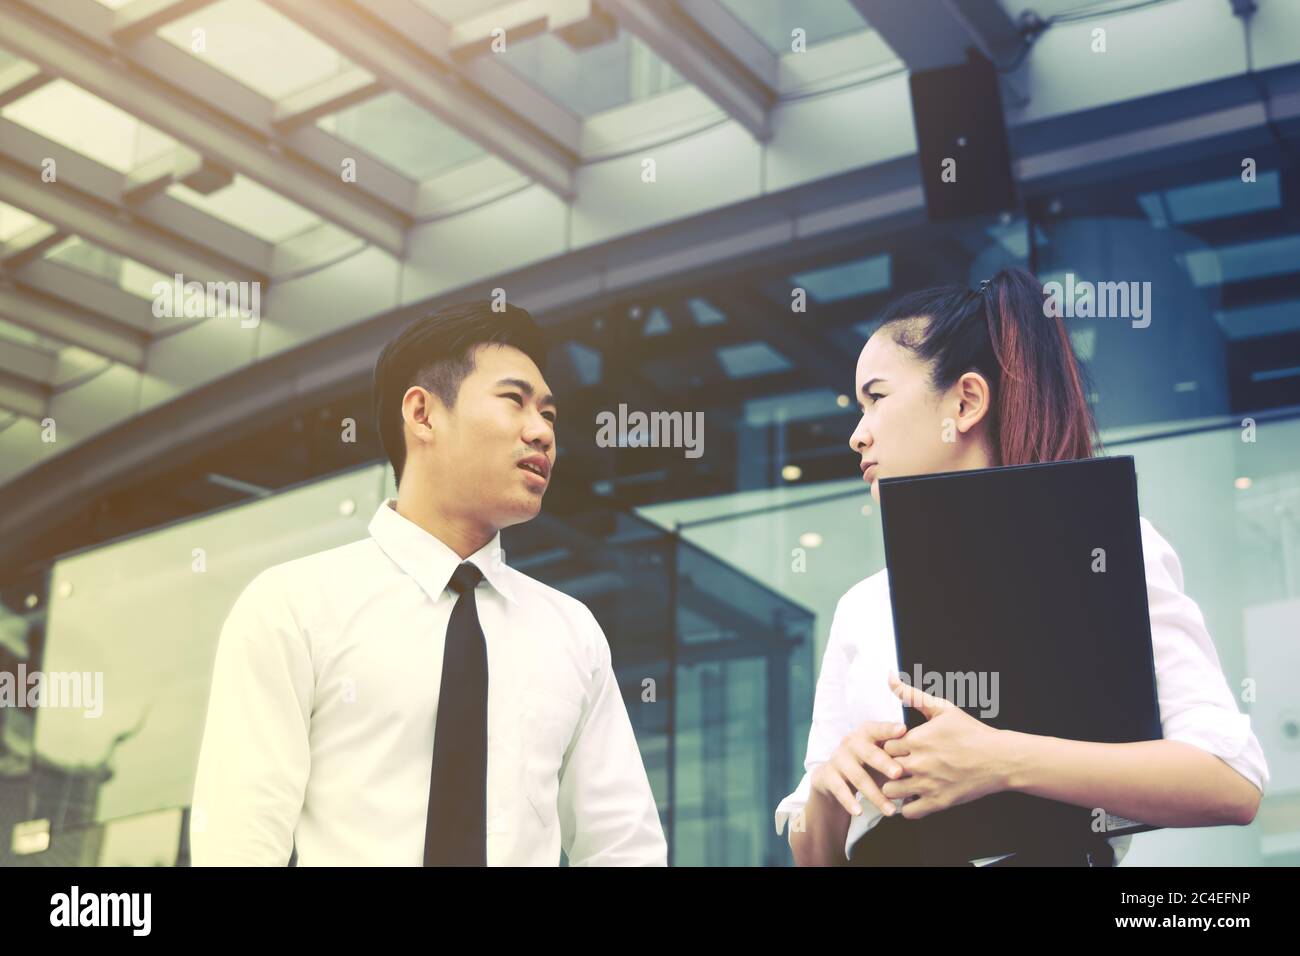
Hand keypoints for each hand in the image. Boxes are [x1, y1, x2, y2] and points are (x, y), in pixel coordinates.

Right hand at [811, 720, 909, 818]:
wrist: (833, 778)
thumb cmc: (868, 764)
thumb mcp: (881, 755)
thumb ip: (898, 755)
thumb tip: (925, 763)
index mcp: (866, 733)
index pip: (878, 729)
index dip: (890, 729)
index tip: (903, 730)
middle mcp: (850, 742)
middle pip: (868, 752)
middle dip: (883, 763)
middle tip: (898, 773)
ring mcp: (838, 758)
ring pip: (857, 776)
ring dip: (875, 794)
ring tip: (890, 810)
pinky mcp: (828, 775)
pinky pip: (839, 789)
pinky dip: (849, 801)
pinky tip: (859, 811)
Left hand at [880, 673, 1010, 818]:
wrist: (1000, 759)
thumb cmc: (971, 732)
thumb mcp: (942, 708)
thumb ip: (912, 694)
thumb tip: (890, 677)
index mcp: (918, 740)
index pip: (885, 746)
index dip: (891, 747)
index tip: (901, 747)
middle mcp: (920, 763)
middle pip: (884, 768)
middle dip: (889, 766)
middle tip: (900, 764)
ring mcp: (928, 785)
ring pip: (891, 792)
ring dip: (895, 787)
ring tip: (905, 781)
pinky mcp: (939, 802)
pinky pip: (909, 812)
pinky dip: (909, 806)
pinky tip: (916, 796)